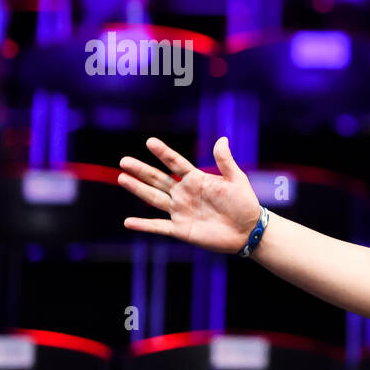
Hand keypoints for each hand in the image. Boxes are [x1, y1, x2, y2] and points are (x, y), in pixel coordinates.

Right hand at [118, 136, 261, 253]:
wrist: (248, 230)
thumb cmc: (244, 203)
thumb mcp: (236, 179)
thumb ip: (225, 161)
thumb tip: (222, 139)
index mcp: (196, 179)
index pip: (175, 163)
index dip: (163, 153)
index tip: (150, 142)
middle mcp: (184, 193)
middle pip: (158, 179)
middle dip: (141, 170)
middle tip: (124, 160)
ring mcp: (181, 211)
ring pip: (154, 198)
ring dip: (138, 189)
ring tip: (121, 178)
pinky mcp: (181, 229)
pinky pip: (158, 227)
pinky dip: (143, 225)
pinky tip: (128, 222)